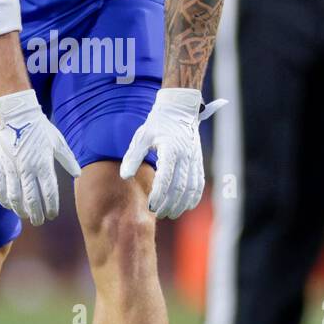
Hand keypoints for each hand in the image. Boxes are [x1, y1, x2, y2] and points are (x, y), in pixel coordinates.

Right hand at [0, 89, 79, 224]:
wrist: (14, 113)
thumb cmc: (38, 126)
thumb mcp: (57, 141)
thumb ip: (67, 159)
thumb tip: (77, 174)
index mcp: (43, 164)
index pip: (49, 193)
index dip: (51, 207)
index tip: (52, 215)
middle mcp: (27, 169)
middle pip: (31, 200)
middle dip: (36, 214)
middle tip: (39, 221)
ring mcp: (11, 168)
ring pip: (14, 197)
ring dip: (20, 210)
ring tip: (25, 216)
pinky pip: (0, 188)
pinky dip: (4, 199)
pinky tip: (9, 205)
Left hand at [120, 87, 224, 218]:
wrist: (179, 109)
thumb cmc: (157, 124)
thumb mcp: (142, 136)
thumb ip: (133, 157)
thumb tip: (125, 176)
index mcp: (170, 150)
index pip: (165, 178)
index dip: (158, 195)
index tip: (150, 207)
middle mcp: (185, 156)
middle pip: (179, 188)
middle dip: (169, 204)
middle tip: (158, 213)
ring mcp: (194, 159)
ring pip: (191, 188)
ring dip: (182, 204)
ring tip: (170, 213)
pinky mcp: (198, 161)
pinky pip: (199, 183)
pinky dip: (194, 197)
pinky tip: (186, 206)